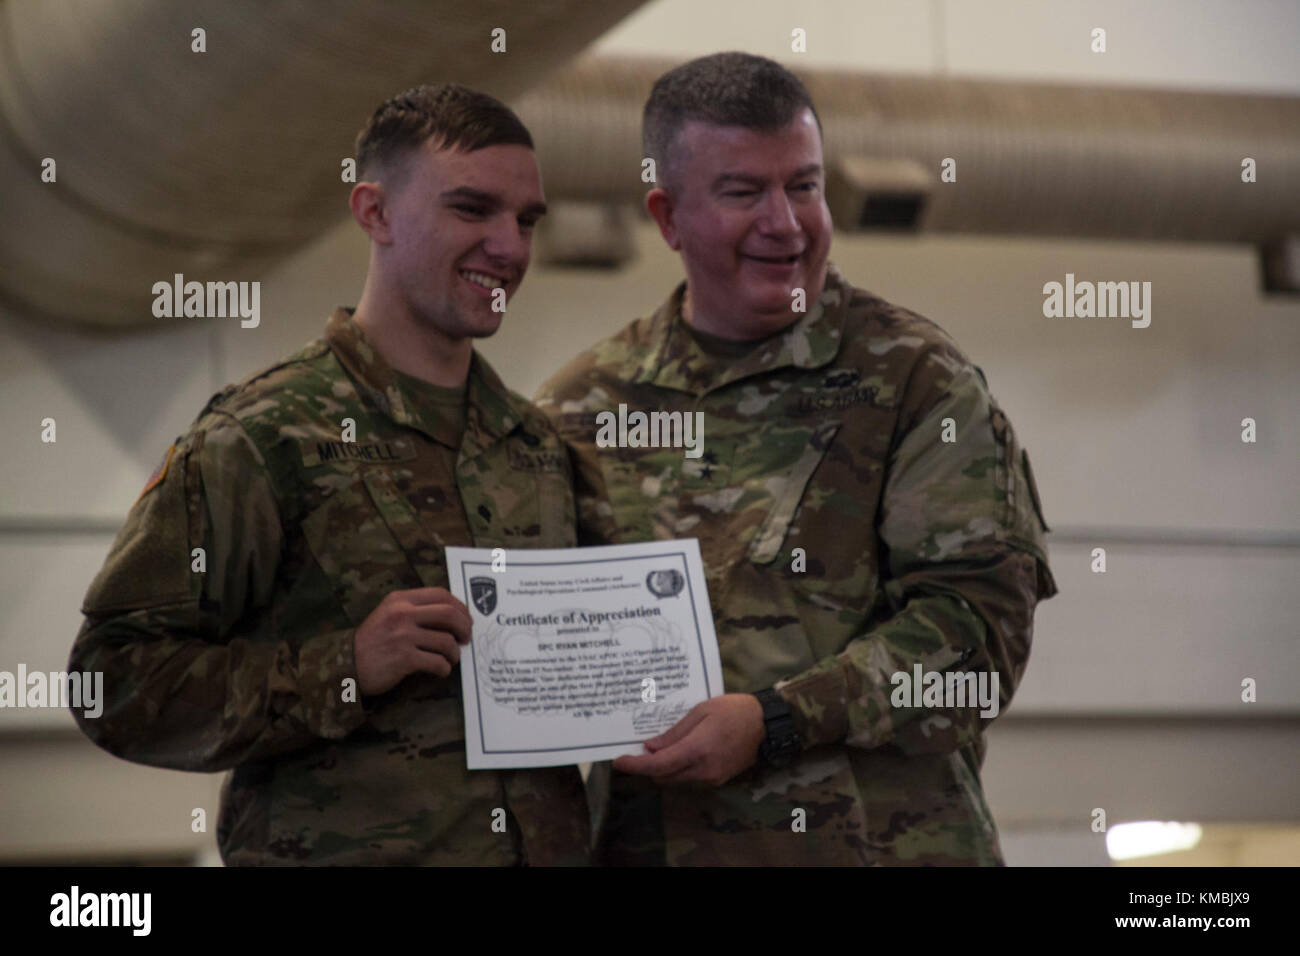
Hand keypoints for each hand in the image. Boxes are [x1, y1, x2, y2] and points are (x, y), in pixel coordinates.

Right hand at [353, 587, 471, 695]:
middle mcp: (402, 614)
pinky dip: (444, 668)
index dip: (460, 607)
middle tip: (466, 639)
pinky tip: (441, 670)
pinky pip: (437, 662)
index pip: (441, 594)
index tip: (466, 619)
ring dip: (455, 653)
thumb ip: (414, 610)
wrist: (345, 664)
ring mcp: (403, 636)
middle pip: (449, 614)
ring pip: (446, 641)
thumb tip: (452, 616)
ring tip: (451, 658)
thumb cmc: (372, 641)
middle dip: (465, 628)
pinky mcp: (404, 658)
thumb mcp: (388, 614)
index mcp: (400, 599)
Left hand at [613, 693, 765, 786]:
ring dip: (664, 768)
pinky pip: (689, 779)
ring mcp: (712, 778)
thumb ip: (674, 733)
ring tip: (661, 747)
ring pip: (676, 779)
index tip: (619, 761)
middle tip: (640, 749)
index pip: (658, 765)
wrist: (766, 725)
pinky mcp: (718, 780)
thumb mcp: (700, 712)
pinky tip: (680, 752)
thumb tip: (650, 748)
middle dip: (648, 766)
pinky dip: (679, 769)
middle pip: (664, 776)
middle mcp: (702, 770)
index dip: (635, 766)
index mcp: (697, 749)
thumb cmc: (733, 710)